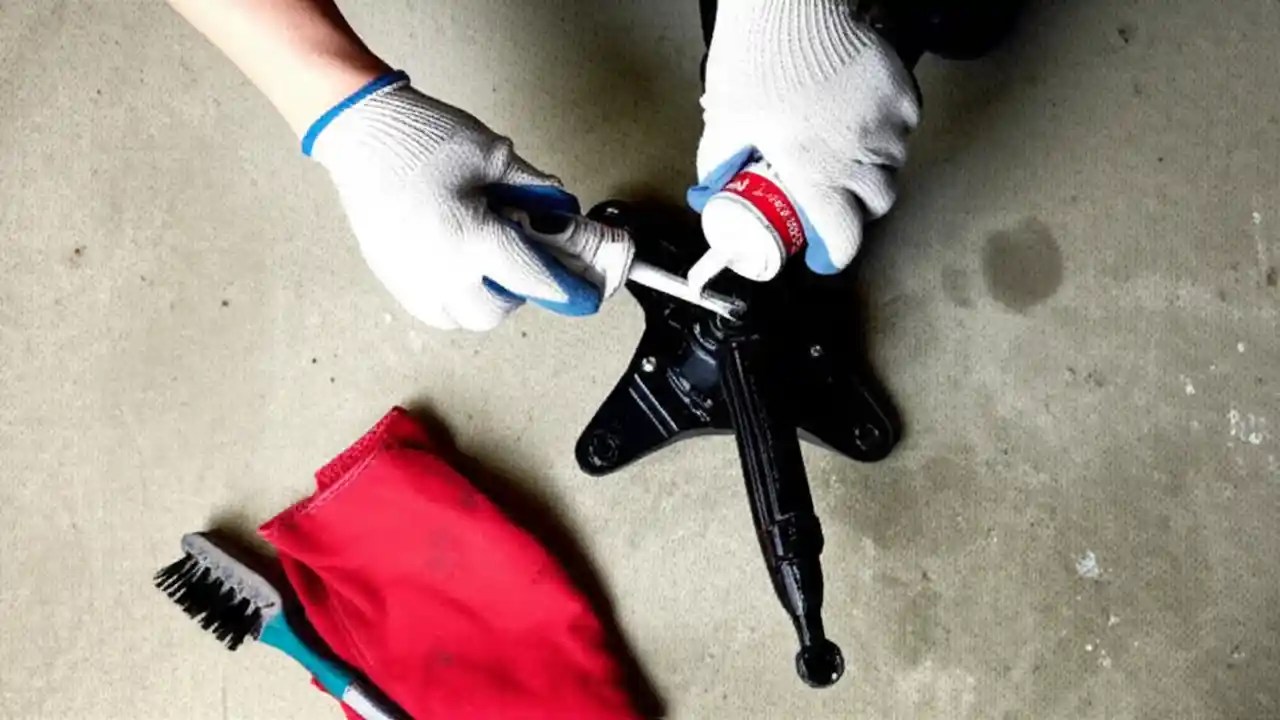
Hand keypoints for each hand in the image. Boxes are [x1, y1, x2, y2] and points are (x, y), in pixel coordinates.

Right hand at [308, 72, 631, 329]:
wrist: (361, 131)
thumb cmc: (423, 137)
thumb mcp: (494, 156)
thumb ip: (534, 187)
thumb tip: (562, 209)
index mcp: (471, 238)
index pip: (531, 278)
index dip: (563, 288)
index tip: (583, 296)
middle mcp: (439, 269)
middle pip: (493, 312)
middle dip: (515, 294)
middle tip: (520, 264)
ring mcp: (409, 277)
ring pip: (459, 318)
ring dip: (482, 301)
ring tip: (486, 267)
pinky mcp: (390, 275)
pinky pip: (431, 308)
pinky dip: (452, 300)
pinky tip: (458, 269)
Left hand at [689, 0, 920, 276]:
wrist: (792, 5)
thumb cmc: (757, 60)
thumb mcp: (724, 120)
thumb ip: (718, 164)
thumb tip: (712, 190)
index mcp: (818, 173)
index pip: (843, 238)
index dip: (832, 254)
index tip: (820, 254)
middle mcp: (861, 154)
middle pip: (875, 205)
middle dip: (854, 211)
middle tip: (828, 200)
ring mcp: (888, 123)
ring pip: (892, 165)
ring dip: (870, 170)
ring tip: (840, 152)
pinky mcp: (902, 92)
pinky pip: (903, 126)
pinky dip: (885, 131)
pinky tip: (856, 117)